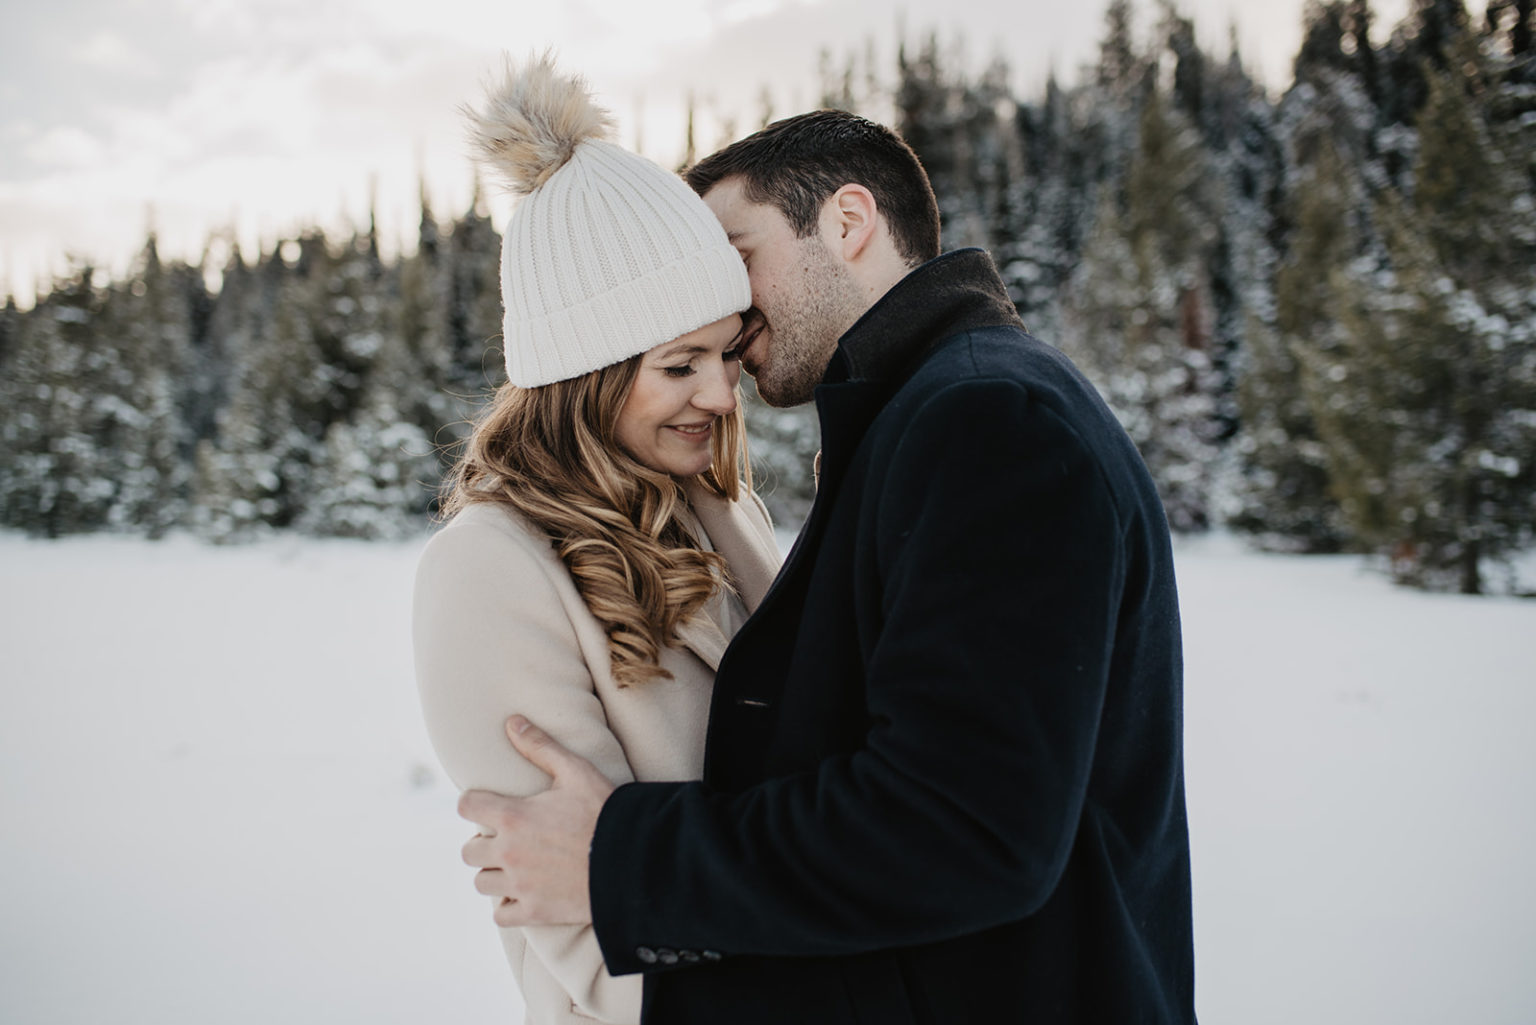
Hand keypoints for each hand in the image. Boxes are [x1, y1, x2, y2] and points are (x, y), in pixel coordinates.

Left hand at [458, 715, 614, 926]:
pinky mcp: (534, 911)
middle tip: (506, 838)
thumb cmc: (606, 811)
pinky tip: (523, 893)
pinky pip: (501, 914)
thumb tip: (511, 722)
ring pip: (481, 882)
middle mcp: (508, 852)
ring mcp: (520, 885)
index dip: (474, 802)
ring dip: (493, 874)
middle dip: (483, 841)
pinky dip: (507, 906)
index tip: (487, 805)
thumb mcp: (576, 771)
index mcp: (513, 816)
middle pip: (468, 851)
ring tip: (513, 866)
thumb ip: (540, 746)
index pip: (466, 806)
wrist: (634, 859)